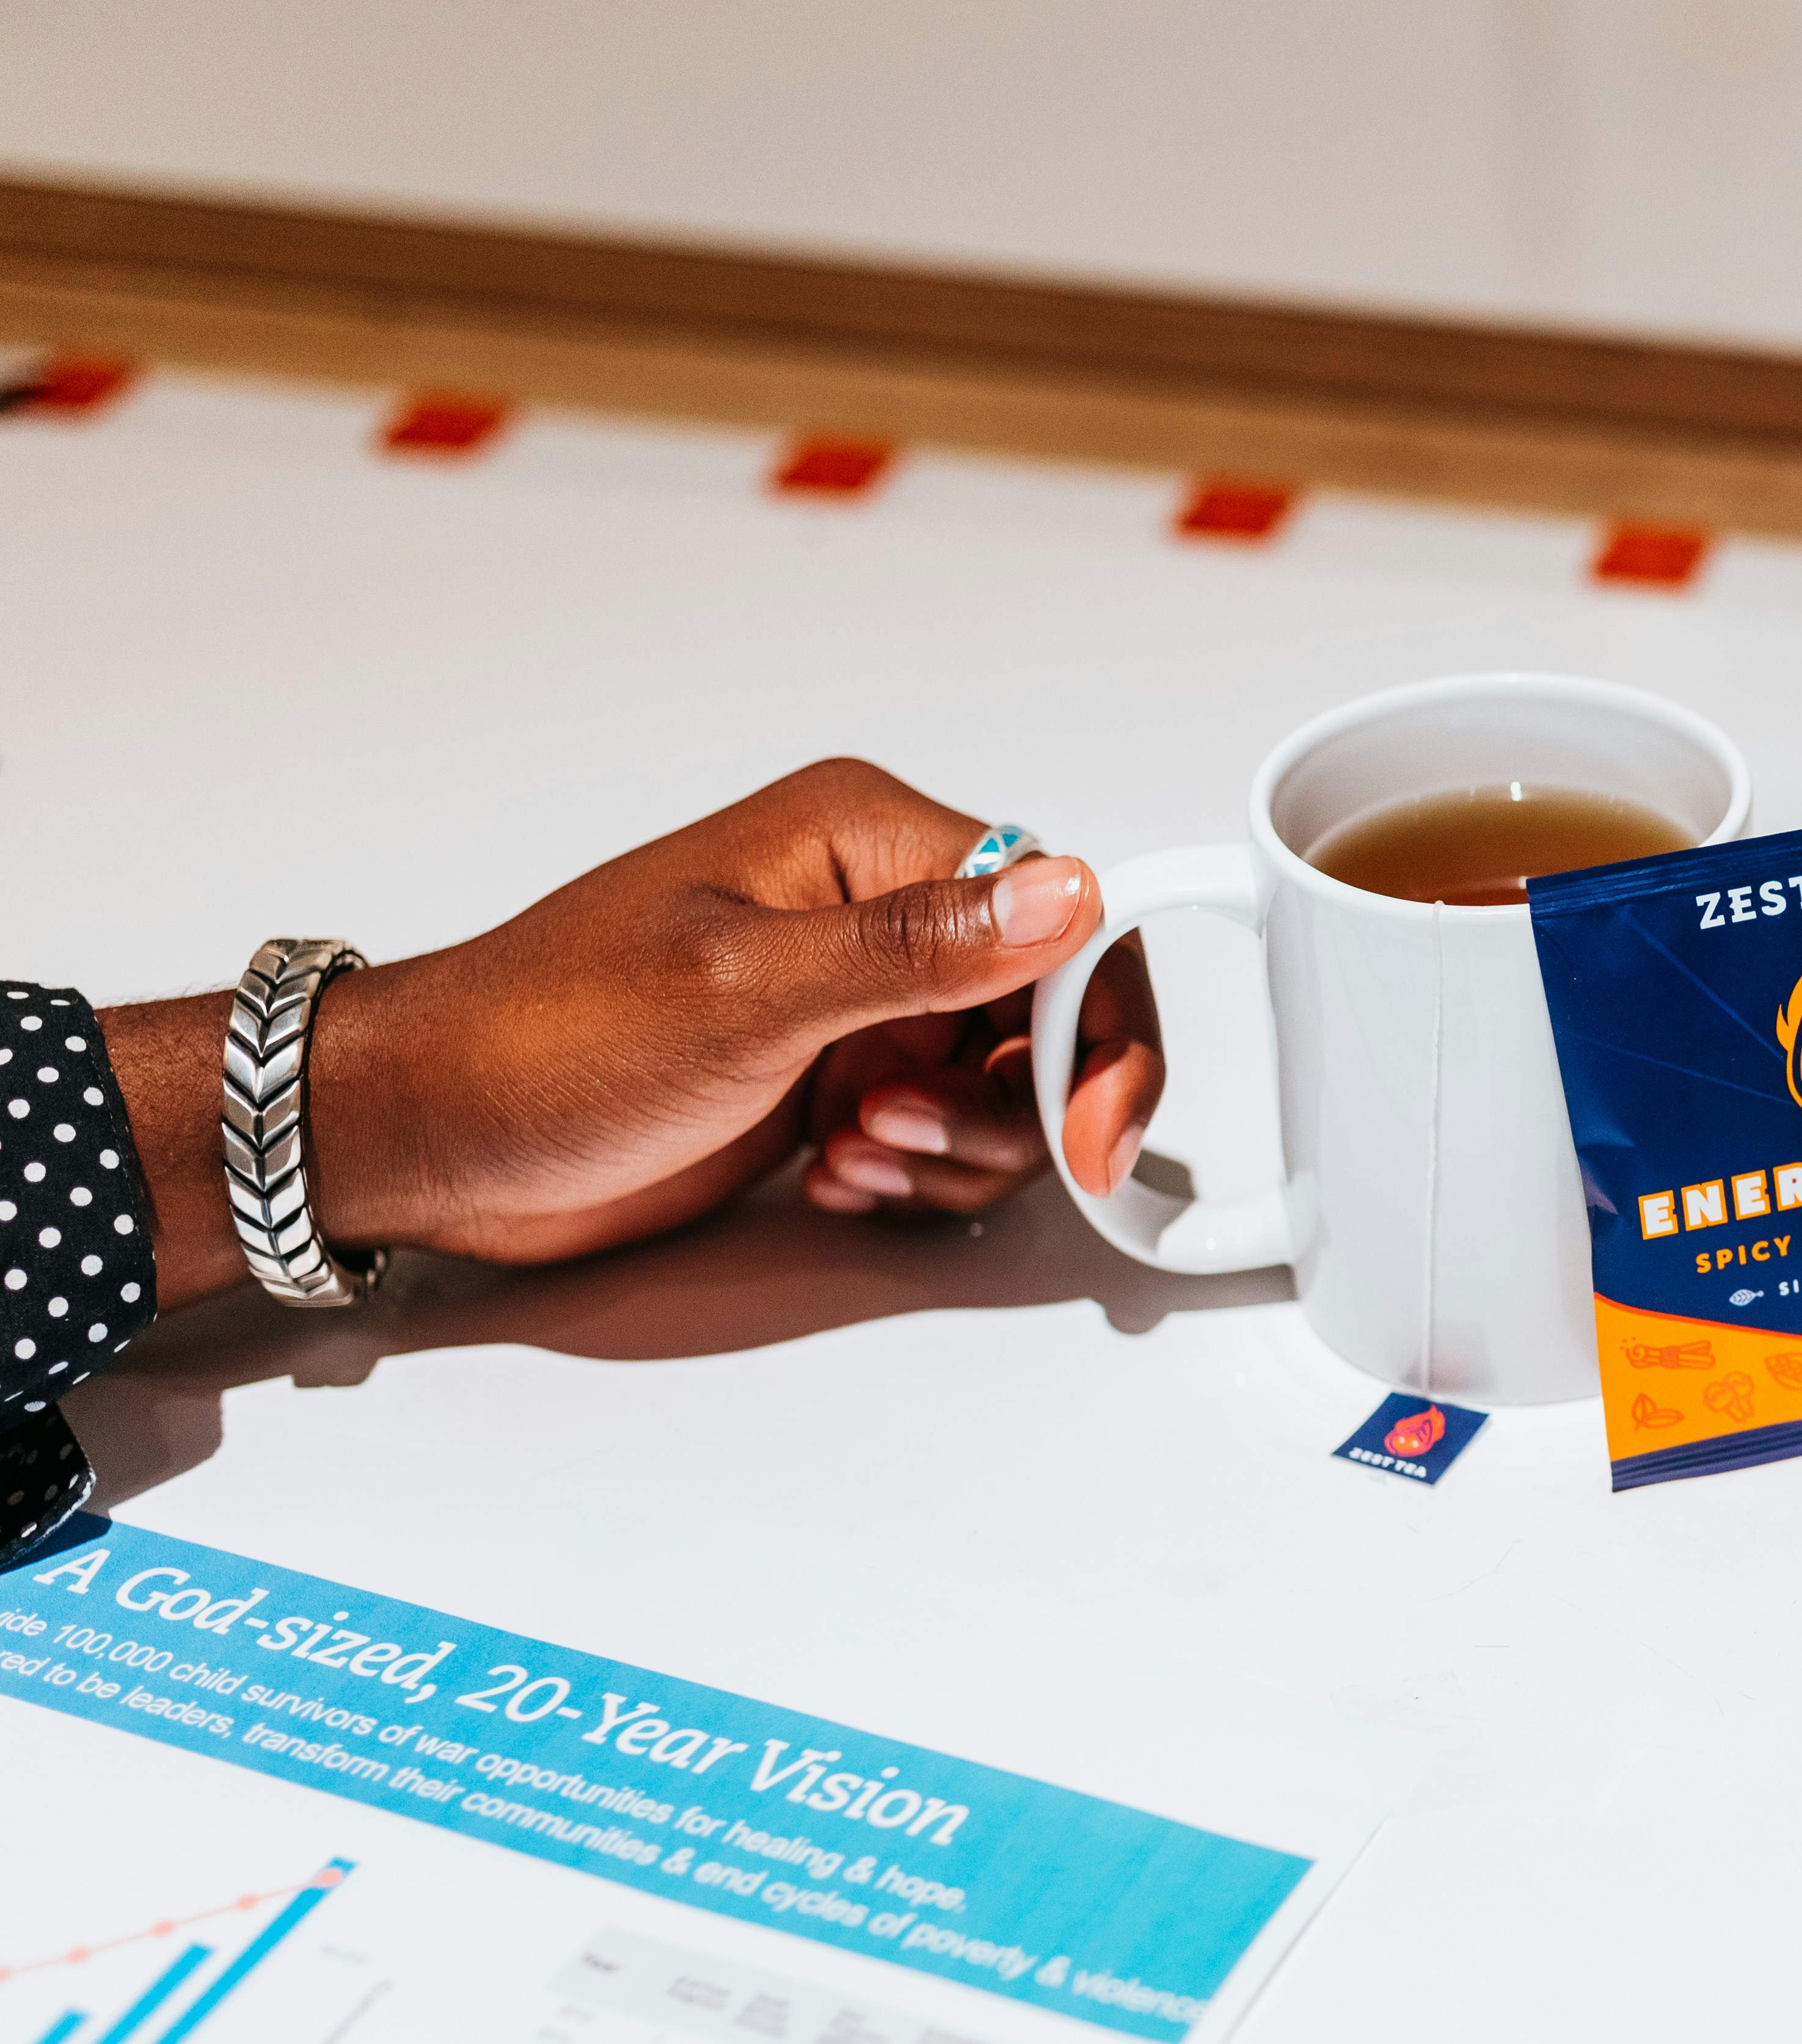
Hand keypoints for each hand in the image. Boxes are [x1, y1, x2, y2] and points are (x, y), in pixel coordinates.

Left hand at [112, 759, 1163, 1307]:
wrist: (434, 1132)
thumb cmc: (546, 1041)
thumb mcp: (742, 994)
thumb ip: (915, 950)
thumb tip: (1067, 893)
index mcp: (867, 840)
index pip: (1065, 919)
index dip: (1095, 1034)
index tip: (1083, 1134)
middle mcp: (880, 908)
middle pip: (1052, 1015)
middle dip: (1010, 1106)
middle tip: (904, 1135)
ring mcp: (861, 998)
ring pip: (1008, 1089)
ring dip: (955, 1148)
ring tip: (851, 1151)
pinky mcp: (839, 1075)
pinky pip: (948, 1133)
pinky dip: (916, 1173)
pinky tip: (835, 1173)